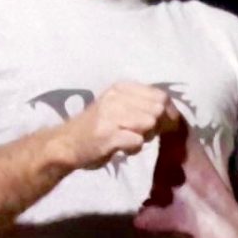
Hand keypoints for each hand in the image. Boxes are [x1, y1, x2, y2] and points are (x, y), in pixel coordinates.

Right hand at [57, 82, 185, 169]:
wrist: (65, 144)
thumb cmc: (96, 127)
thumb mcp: (118, 106)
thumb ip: (142, 105)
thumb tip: (172, 112)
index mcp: (121, 88)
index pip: (161, 95)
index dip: (168, 113)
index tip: (162, 125)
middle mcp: (116, 97)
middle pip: (158, 110)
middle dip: (157, 126)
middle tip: (142, 135)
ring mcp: (110, 115)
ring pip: (149, 124)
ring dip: (145, 137)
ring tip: (130, 140)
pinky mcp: (107, 134)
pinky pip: (137, 141)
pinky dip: (134, 149)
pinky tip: (122, 149)